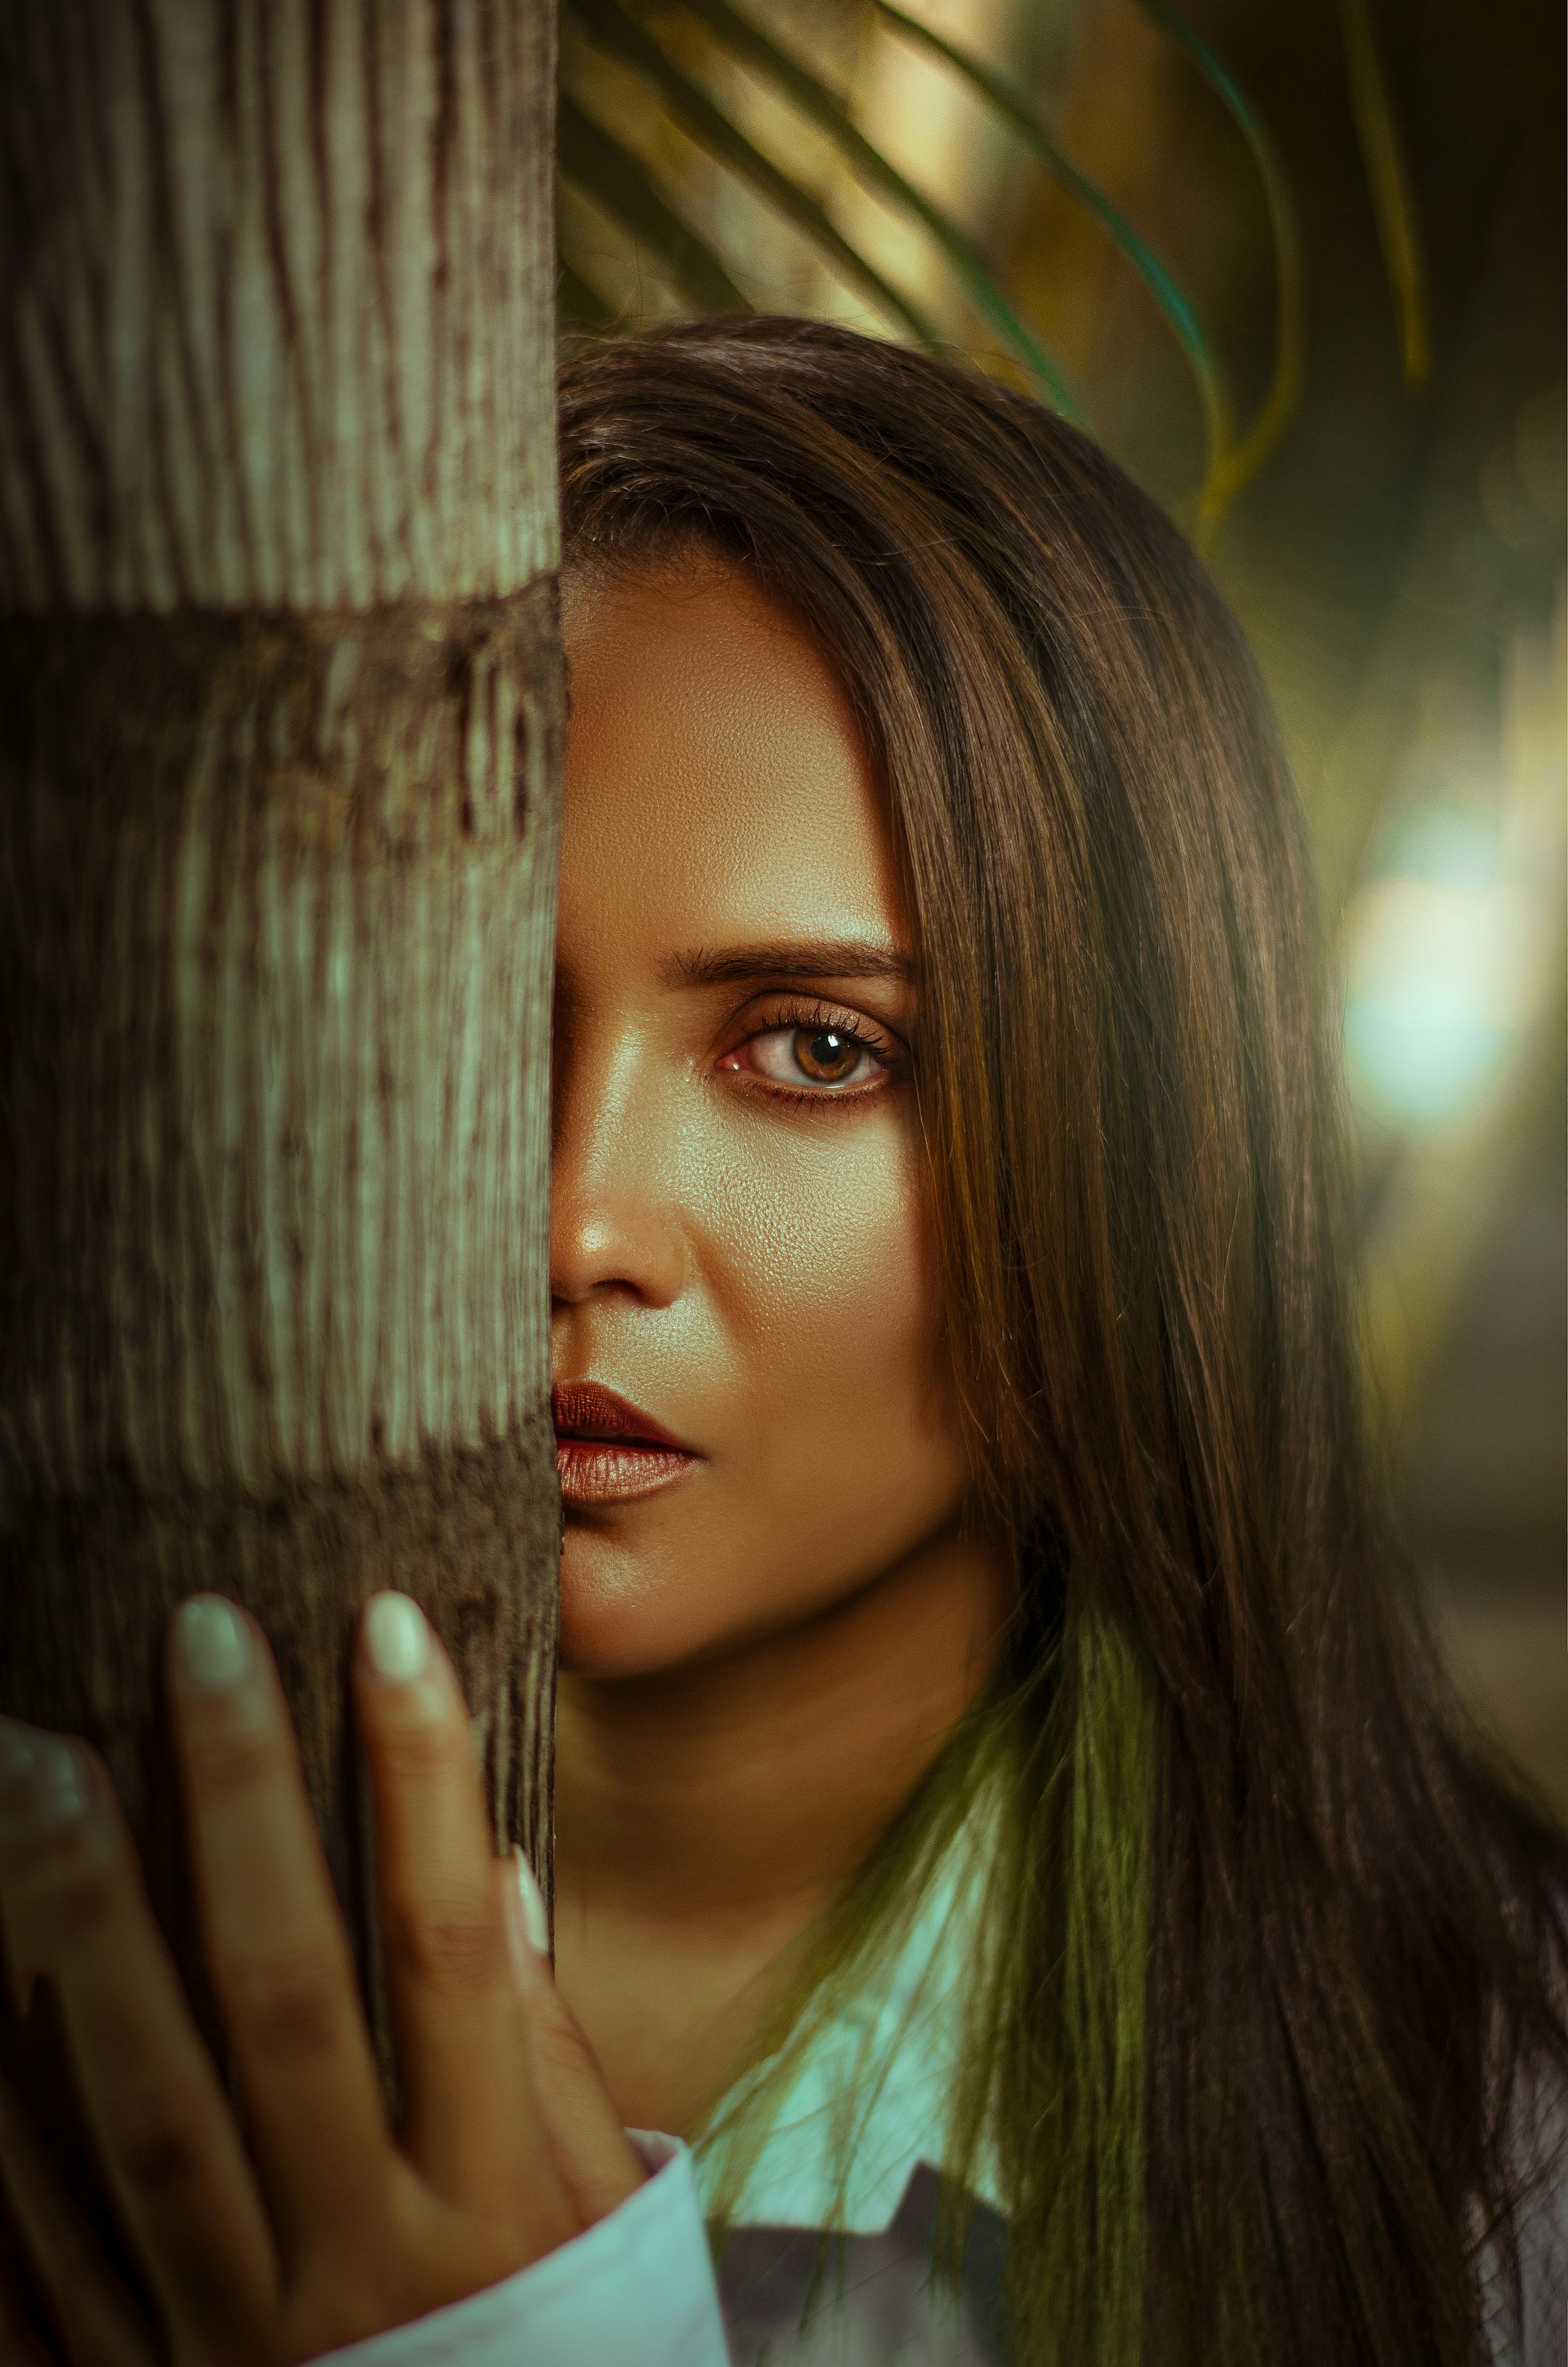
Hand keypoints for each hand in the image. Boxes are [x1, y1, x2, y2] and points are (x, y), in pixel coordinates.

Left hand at [0, 1592, 643, 2363]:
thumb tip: (498, 1874)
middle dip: (238, 1808)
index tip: (389, 1624)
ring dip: (75, 1920)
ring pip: (139, 2102)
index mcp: (486, 2211)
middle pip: (286, 2001)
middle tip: (195, 1637)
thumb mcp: (591, 2235)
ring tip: (34, 1755)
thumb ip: (546, 2064)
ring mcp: (229, 2327)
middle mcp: (357, 2261)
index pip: (452, 1949)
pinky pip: (41, 2231)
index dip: (425, 1779)